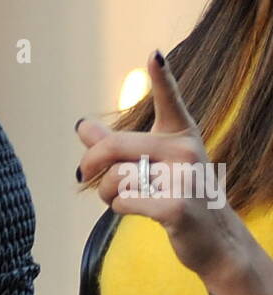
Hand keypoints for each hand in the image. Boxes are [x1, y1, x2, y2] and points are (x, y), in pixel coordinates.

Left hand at [75, 49, 247, 285]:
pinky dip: (118, 208)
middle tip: (81, 175)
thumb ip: (116, 147)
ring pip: (115, 177)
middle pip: (114, 146)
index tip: (154, 55)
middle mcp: (186, 151)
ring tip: (117, 197)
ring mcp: (184, 179)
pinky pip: (123, 202)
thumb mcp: (151, 165)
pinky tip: (133, 210)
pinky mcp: (176, 208)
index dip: (161, 78)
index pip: (170, 101)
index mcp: (181, 135)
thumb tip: (82, 126)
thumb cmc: (178, 195)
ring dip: (104, 192)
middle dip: (89, 164)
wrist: (214, 239)